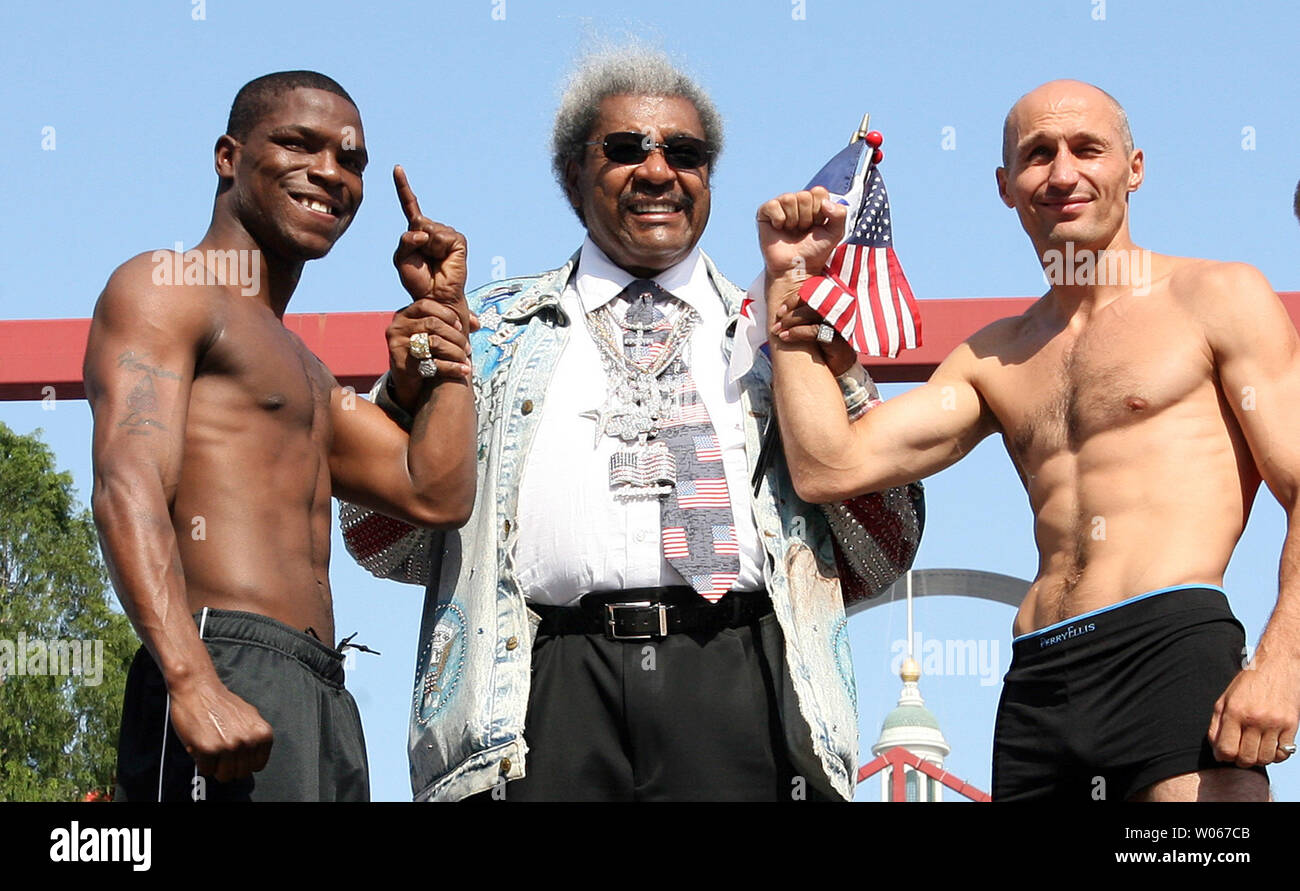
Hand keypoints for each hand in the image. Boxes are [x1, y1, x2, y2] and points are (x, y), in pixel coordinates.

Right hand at [167, 678, 272, 783]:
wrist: (198, 689)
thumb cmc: (220, 702)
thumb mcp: (249, 717)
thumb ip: (254, 737)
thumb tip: (255, 758)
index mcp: (262, 733)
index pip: (257, 766)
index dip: (243, 762)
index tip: (236, 756)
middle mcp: (248, 740)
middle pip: (240, 773)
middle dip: (229, 766)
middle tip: (221, 753)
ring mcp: (229, 746)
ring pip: (224, 776)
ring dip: (215, 766)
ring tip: (212, 748)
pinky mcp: (209, 749)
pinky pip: (206, 771)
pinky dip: (202, 763)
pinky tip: (202, 747)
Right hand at [388, 298, 474, 407]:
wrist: (408, 379)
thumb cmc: (424, 351)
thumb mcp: (435, 333)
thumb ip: (454, 323)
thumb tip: (476, 323)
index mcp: (405, 315)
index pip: (425, 304)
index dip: (446, 314)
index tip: (460, 326)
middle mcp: (398, 327)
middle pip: (432, 323)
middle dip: (455, 336)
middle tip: (468, 348)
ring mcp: (398, 346)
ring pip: (433, 343)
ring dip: (455, 352)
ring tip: (466, 359)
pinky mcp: (402, 365)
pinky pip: (432, 364)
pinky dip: (451, 367)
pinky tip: (463, 370)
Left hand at [392, 165, 472, 324]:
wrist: (433, 297)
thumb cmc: (417, 281)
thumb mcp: (401, 259)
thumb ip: (406, 241)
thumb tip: (425, 232)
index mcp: (416, 233)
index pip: (410, 206)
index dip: (403, 187)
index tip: (397, 168)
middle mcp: (432, 230)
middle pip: (416, 222)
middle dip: (414, 243)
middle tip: (422, 262)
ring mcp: (446, 234)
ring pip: (429, 229)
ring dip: (427, 248)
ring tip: (433, 262)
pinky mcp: (458, 241)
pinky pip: (442, 236)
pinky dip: (439, 247)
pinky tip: (443, 258)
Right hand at [756, 186, 846, 290]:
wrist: (796, 269)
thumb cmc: (814, 252)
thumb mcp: (836, 233)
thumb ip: (840, 214)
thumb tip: (825, 202)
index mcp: (813, 203)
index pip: (818, 191)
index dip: (820, 210)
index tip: (817, 225)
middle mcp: (797, 202)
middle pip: (804, 195)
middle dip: (807, 217)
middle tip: (803, 231)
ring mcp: (780, 207)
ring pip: (789, 199)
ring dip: (793, 220)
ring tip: (792, 231)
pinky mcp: (765, 213)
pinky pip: (773, 205)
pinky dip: (778, 219)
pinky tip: (779, 229)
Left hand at [770, 300, 857, 375]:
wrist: (836, 373)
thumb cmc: (821, 349)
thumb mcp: (810, 330)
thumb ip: (802, 317)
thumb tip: (780, 310)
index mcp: (833, 307)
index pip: (814, 295)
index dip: (794, 301)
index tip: (779, 312)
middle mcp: (839, 313)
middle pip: (812, 303)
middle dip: (790, 314)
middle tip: (775, 326)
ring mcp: (841, 326)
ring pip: (813, 314)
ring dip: (791, 321)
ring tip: (779, 332)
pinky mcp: (840, 341)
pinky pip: (816, 330)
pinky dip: (798, 332)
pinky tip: (786, 337)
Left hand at [1207, 656, 1299, 767]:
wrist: (1277, 665)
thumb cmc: (1248, 683)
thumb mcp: (1225, 699)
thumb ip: (1217, 725)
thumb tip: (1217, 751)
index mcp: (1235, 712)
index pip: (1226, 749)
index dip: (1223, 756)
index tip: (1224, 754)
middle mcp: (1255, 719)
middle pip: (1246, 758)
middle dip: (1240, 761)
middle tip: (1240, 754)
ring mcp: (1275, 723)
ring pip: (1265, 758)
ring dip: (1258, 759)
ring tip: (1254, 750)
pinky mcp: (1291, 725)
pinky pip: (1283, 753)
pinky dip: (1275, 756)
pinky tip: (1269, 746)